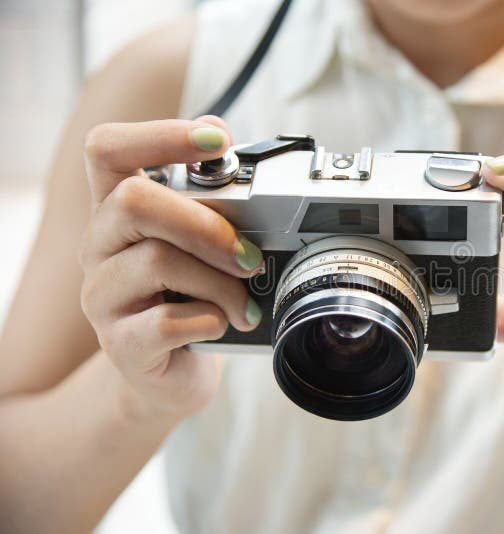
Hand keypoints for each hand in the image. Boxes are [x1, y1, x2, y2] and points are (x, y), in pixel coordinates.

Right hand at [80, 117, 263, 422]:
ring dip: (221, 282)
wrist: (173, 372)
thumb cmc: (190, 297)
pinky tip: (222, 324)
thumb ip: (211, 206)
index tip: (220, 140)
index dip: (160, 134)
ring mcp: (102, 295)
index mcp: (118, 209)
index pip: (109, 149)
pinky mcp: (120, 343)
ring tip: (245, 304)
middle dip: (206, 223)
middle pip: (133, 201)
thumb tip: (246, 163)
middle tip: (248, 255)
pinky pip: (166, 321)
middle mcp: (100, 245)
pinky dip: (210, 319)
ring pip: (157, 262)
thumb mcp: (198, 245)